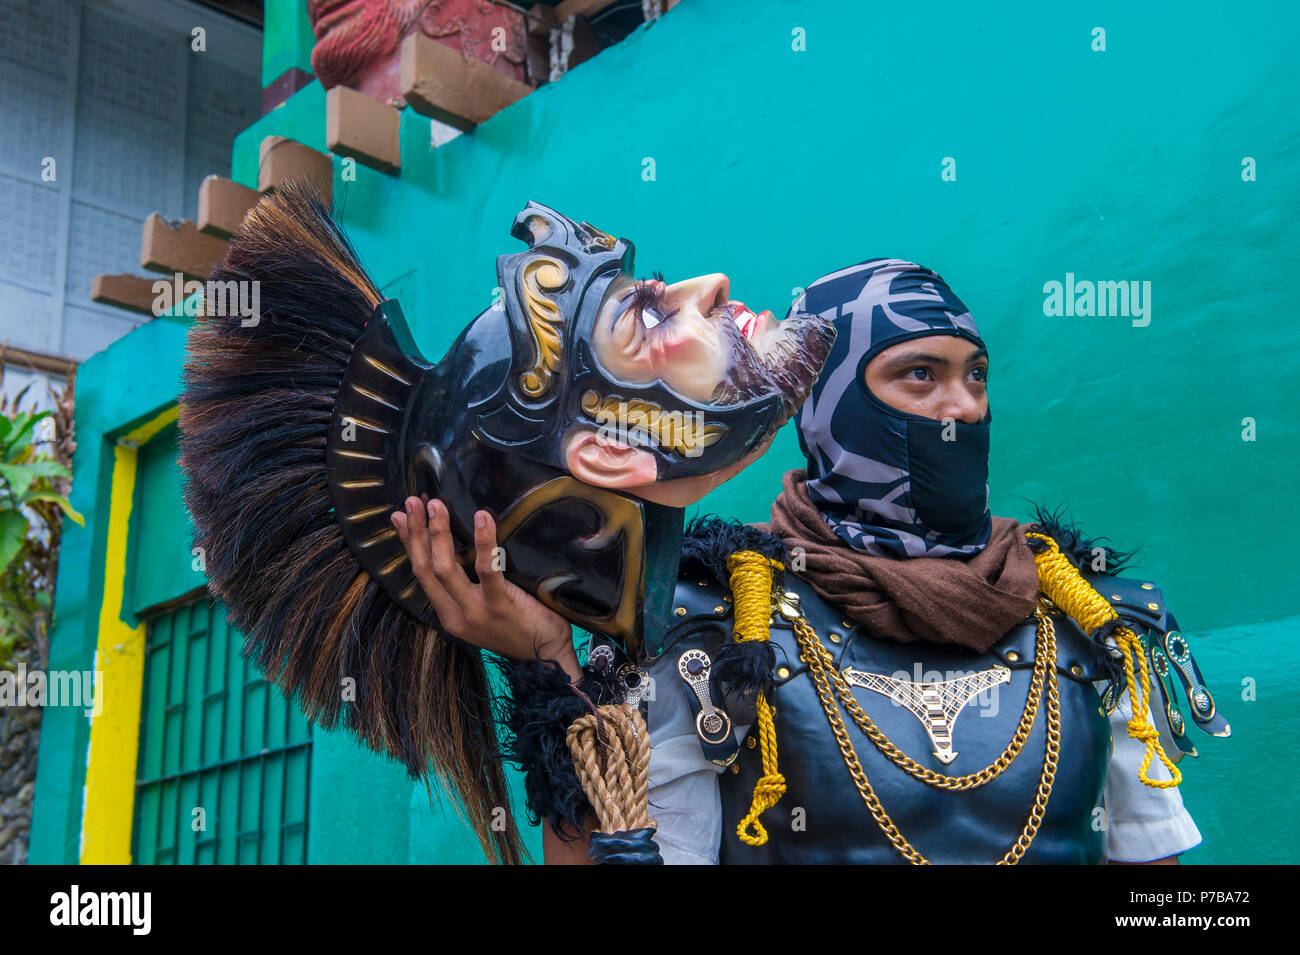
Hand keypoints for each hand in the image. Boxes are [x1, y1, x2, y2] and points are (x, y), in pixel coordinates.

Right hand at [390, 497, 579, 681]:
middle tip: (413, 501)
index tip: (401, 518)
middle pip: (425, 569)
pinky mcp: (499, 605)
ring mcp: (475, 612)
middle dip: (416, 533)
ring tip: (436, 504)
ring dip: (437, 534)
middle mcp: (456, 615)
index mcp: (450, 616)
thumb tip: (463, 550)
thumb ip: (470, 589)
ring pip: (445, 569)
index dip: (410, 544)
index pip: (421, 575)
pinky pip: (487, 570)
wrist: (548, 660)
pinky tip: (482, 517)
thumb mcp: (484, 612)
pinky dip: (483, 542)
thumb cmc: (522, 629)